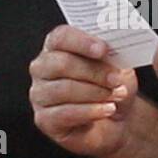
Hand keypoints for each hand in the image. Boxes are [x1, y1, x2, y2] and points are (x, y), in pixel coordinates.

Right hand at [29, 25, 138, 157]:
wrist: (115, 118)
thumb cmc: (111, 86)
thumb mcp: (117, 66)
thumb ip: (113, 55)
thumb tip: (115, 48)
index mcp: (56, 47)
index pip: (61, 37)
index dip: (81, 42)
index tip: (103, 49)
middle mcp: (43, 68)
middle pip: (62, 64)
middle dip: (93, 71)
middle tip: (115, 79)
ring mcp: (40, 94)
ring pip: (64, 89)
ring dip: (95, 92)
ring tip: (117, 95)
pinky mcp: (44, 119)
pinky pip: (65, 113)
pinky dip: (91, 111)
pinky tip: (108, 109)